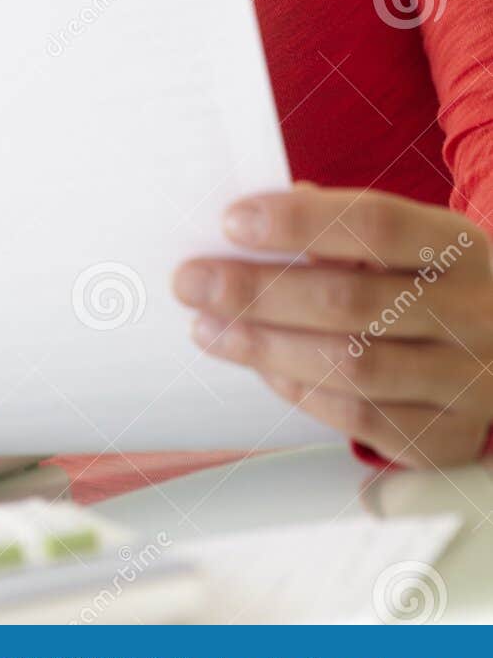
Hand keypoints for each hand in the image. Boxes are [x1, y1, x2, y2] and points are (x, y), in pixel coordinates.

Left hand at [172, 184, 492, 467]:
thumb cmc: (429, 284)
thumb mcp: (407, 242)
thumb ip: (336, 226)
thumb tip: (246, 223)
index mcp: (458, 246)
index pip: (375, 224)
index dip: (298, 222)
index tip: (231, 221)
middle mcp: (474, 313)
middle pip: (350, 300)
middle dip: (256, 291)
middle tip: (192, 282)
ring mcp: (468, 381)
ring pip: (351, 367)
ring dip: (264, 346)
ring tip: (208, 327)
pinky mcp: (449, 437)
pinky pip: (361, 420)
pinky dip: (302, 391)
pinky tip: (261, 367)